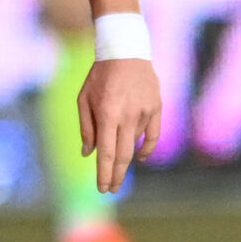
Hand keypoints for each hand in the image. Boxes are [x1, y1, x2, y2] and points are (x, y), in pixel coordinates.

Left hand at [77, 56, 161, 193]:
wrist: (125, 52)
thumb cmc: (99, 76)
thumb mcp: (83, 100)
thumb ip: (86, 128)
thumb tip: (88, 154)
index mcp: (107, 114)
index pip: (107, 153)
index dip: (105, 173)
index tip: (103, 188)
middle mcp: (128, 116)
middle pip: (123, 155)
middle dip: (116, 175)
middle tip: (110, 189)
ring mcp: (145, 112)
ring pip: (134, 142)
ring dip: (124, 152)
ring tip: (114, 153)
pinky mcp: (156, 107)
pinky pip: (152, 135)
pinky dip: (145, 148)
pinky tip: (139, 157)